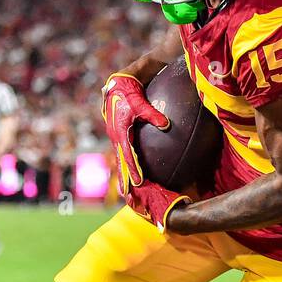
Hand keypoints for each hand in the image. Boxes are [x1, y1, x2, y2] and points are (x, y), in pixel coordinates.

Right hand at [101, 72, 182, 229]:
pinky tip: (137, 174)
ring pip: (122, 161)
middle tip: (130, 199)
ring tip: (129, 194)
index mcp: (119, 132)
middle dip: (125, 181)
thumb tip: (166, 126)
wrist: (119, 82)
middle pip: (122, 164)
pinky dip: (128, 165)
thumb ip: (152, 114)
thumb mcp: (139, 101)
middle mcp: (116, 137)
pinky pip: (125, 153)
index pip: (128, 155)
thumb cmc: (130, 90)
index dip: (133, 170)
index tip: (139, 183)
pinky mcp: (120, 135)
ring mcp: (117, 137)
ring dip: (125, 176)